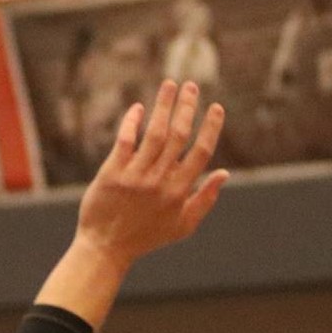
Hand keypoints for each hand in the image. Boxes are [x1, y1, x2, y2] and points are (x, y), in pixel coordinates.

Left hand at [75, 80, 226, 268]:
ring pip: (153, 133)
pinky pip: (125, 140)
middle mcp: (160, 180)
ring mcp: (135, 175)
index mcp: (180, 191)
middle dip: (187, 108)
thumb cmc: (147, 237)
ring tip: (169, 84)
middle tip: (191, 86)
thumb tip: (225, 173)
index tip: (216, 107)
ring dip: (163, 106)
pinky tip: (139, 107)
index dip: (210, 127)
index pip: (201, 152)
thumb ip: (206, 199)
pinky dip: (132, 122)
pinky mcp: (112, 172)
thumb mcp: (183, 225)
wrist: (106, 247)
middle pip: (178, 136)